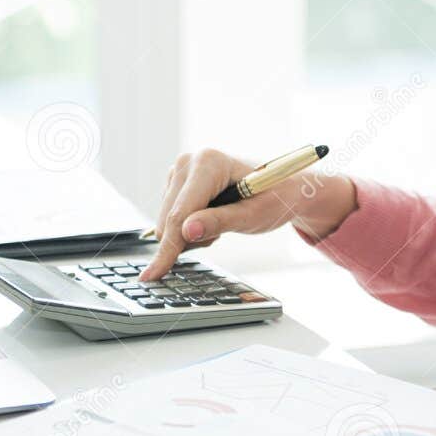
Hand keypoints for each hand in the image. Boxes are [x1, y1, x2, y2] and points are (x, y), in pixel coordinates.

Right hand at [139, 147, 356, 280]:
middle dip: (190, 238)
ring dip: (190, 233)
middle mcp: (188, 162)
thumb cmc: (273, 197)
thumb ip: (219, 222)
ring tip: (221, 222)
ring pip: (166, 220)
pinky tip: (210, 217)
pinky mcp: (176, 181)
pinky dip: (189, 227)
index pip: (179, 214)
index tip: (153, 274)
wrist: (281, 186)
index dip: (167, 248)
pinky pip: (170, 217)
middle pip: (168, 219)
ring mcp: (180, 170)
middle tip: (222, 233)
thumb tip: (187, 232)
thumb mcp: (252, 215)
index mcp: (208, 163)